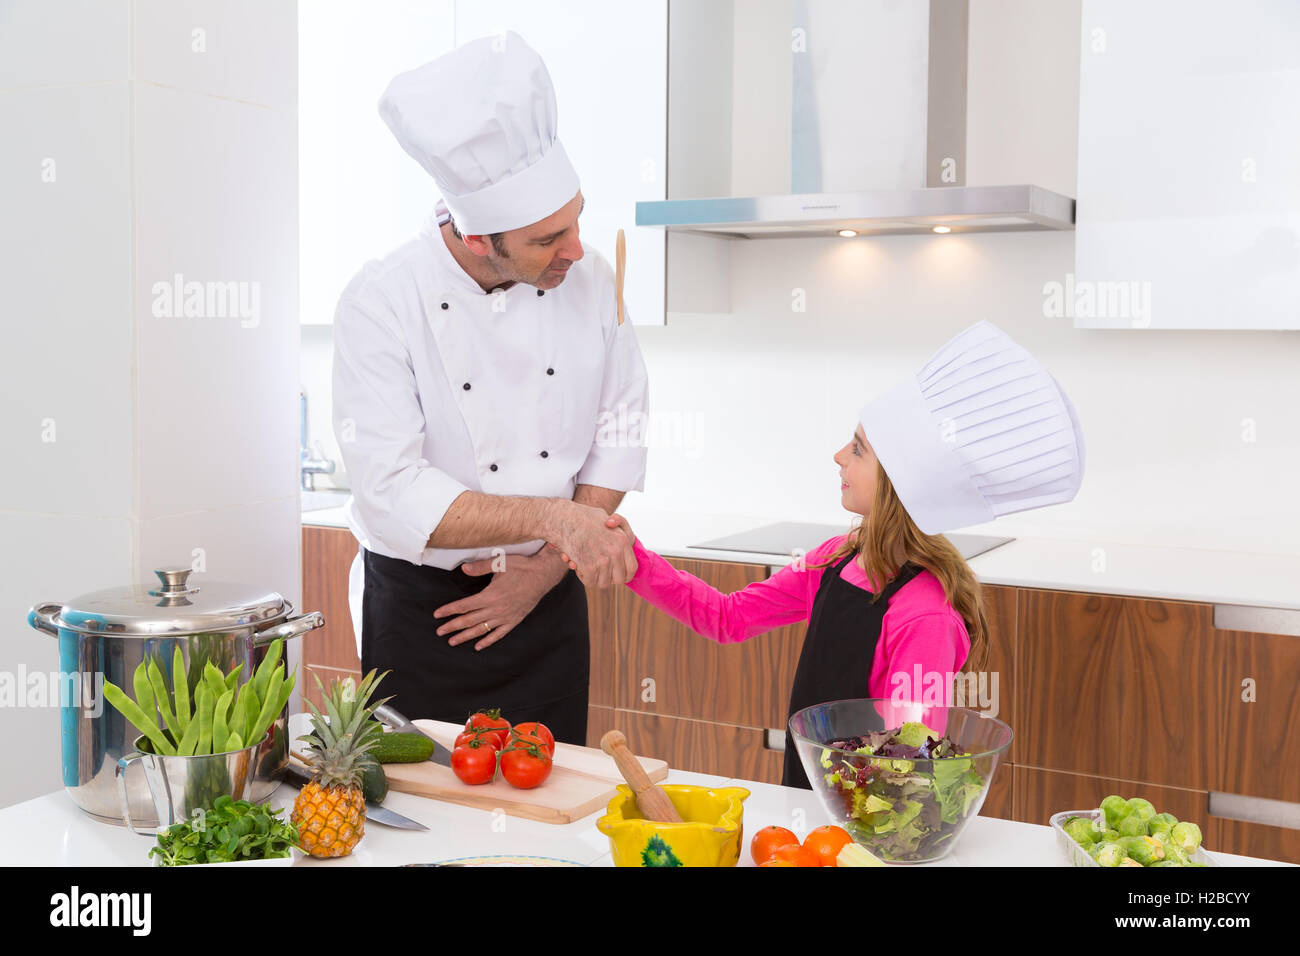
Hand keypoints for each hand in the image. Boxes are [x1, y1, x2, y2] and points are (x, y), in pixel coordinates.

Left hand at [433, 550, 568, 649]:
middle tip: (439, 632)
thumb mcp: (500, 563)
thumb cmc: (522, 567)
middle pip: (469, 620)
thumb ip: (480, 567)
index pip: (464, 606)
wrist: (543, 575)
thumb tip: (463, 568)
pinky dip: (488, 641)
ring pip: (481, 630)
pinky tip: (478, 646)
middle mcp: (496, 609)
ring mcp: (505, 617)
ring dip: (465, 636)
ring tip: (452, 641)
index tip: (437, 615)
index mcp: (490, 595)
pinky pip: (498, 634)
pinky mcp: (514, 620)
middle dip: (452, 626)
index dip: (449, 610)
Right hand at [546, 502, 635, 588]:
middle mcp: (616, 551)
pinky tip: (576, 564)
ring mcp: (604, 560)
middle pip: (619, 579)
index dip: (624, 574)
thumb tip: (619, 538)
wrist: (562, 518)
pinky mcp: (590, 567)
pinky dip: (582, 576)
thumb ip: (614, 528)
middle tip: (598, 570)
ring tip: (585, 563)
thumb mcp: (604, 517)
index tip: (615, 573)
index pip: (632, 568)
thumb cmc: (581, 516)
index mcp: (623, 540)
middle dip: (609, 578)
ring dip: (594, 577)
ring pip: (603, 583)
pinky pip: (590, 582)